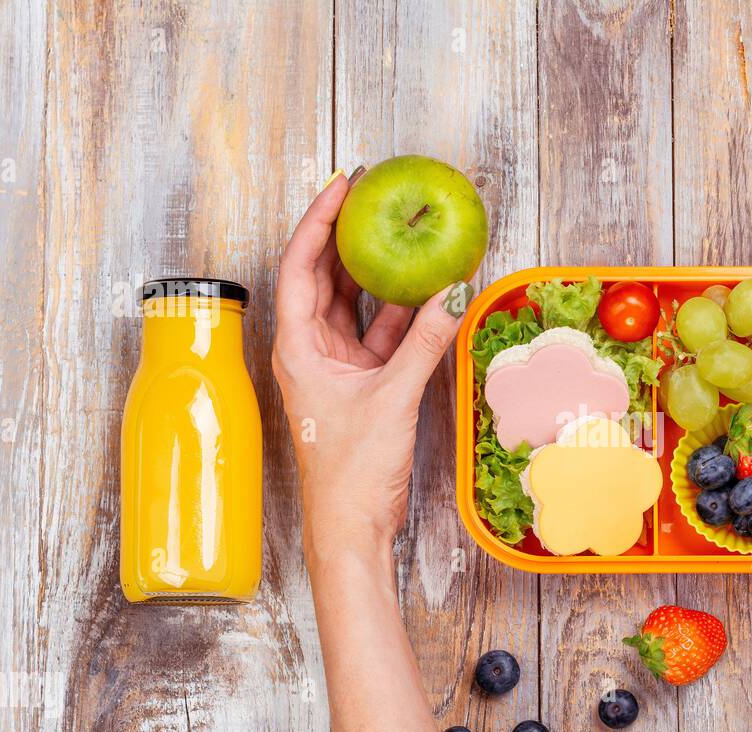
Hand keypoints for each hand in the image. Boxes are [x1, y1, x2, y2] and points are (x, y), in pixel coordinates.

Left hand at [272, 170, 473, 555]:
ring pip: (358, 306)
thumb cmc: (350, 470)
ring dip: (382, 275)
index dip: (319, 221)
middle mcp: (312, 350)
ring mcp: (339, 367)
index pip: (301, 266)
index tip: (344, 186)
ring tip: (406, 235)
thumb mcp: (391, 398)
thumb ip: (424, 344)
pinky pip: (384, 336)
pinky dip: (405, 316)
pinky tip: (430, 292)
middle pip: (326, 277)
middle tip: (376, 198)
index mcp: (297, 347)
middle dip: (349, 237)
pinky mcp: (365, 385)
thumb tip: (454, 295)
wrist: (353, 525)